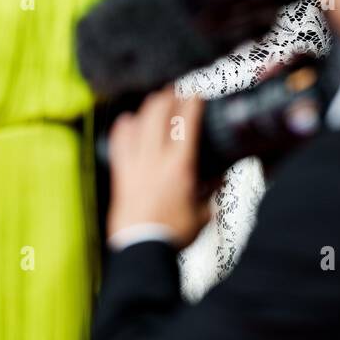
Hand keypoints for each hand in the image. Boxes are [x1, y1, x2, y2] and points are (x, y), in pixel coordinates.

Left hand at [107, 85, 210, 249]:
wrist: (142, 248)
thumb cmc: (174, 234)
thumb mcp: (203, 214)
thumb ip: (212, 192)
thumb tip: (221, 177)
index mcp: (180, 166)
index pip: (187, 122)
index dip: (193, 102)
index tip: (197, 92)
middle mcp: (156, 159)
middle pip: (160, 113)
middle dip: (169, 96)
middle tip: (177, 91)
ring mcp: (135, 163)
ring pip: (138, 122)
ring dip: (149, 107)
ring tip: (157, 101)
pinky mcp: (120, 173)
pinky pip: (118, 141)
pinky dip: (124, 127)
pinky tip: (128, 120)